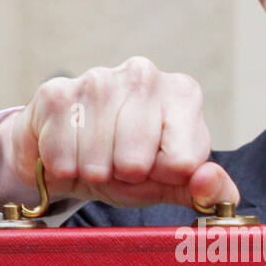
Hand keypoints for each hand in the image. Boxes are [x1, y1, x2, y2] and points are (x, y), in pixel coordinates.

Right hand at [0, 57, 239, 211]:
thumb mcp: (173, 182)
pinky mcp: (57, 93)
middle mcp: (144, 75)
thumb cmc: (130, 165)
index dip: (161, 177)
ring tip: (95, 160)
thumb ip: (209, 191)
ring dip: (93, 174)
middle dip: (125, 178)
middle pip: (136, 163)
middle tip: (119, 166)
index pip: (181, 162)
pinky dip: (64, 168)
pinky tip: (69, 153)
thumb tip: (208, 181)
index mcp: (183, 94)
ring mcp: (99, 78)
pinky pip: (62, 156)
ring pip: (98, 163)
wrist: (71, 153)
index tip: (152, 167)